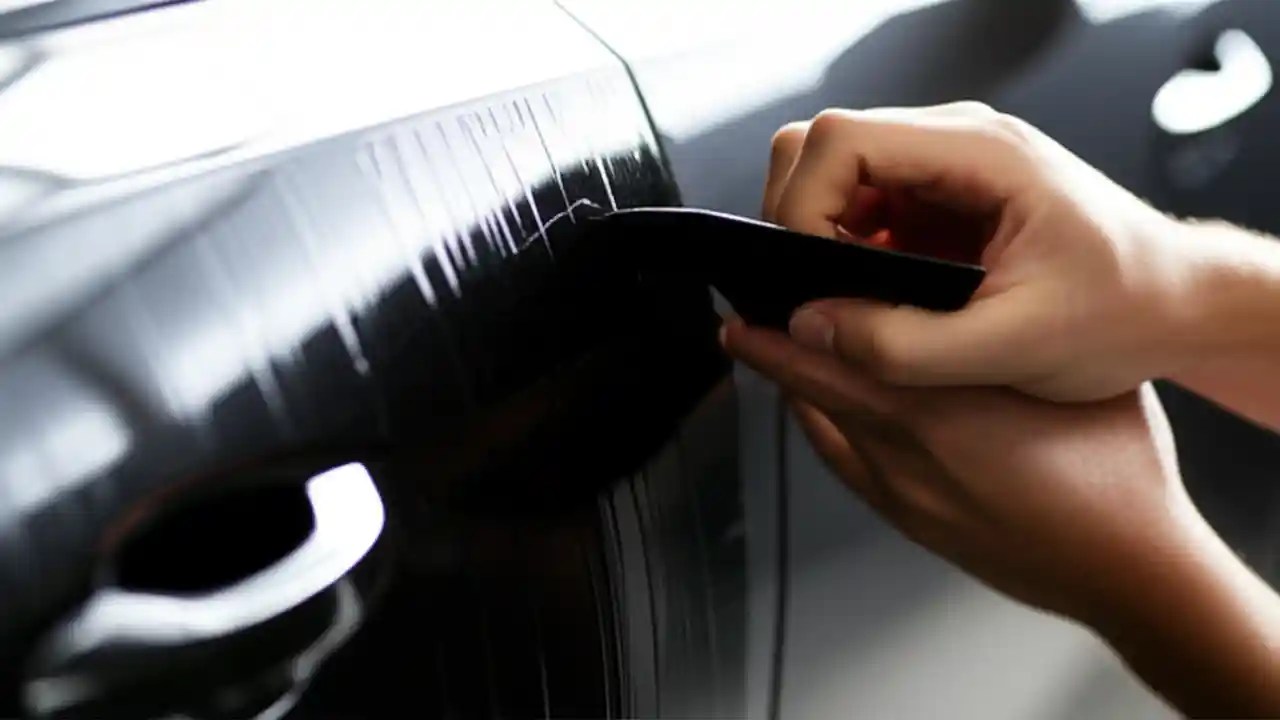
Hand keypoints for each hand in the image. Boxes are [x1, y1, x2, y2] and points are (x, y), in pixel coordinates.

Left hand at [721, 320, 1200, 622]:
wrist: (1129, 571)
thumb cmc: (1112, 470)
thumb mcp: (1059, 373)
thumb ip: (994, 334)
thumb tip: (950, 297)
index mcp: (942, 406)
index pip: (832, 359)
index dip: (780, 333)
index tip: (748, 308)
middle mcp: (908, 453)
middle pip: (810, 395)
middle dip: (772, 357)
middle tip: (744, 328)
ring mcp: (904, 495)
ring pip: (822, 432)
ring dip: (797, 394)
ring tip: (785, 358)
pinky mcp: (910, 522)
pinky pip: (845, 466)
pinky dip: (826, 431)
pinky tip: (832, 412)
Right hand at [762, 103, 1202, 401]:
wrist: (1176, 303)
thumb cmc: (1124, 309)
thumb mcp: (1015, 346)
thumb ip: (906, 346)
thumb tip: (812, 328)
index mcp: (979, 154)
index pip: (840, 139)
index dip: (803, 206)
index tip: (812, 273)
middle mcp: (954, 145)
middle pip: (819, 146)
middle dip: (798, 219)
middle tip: (818, 287)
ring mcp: (942, 170)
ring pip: (831, 175)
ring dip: (819, 239)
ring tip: (850, 299)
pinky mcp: (936, 202)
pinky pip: (859, 209)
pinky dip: (842, 253)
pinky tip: (874, 297)